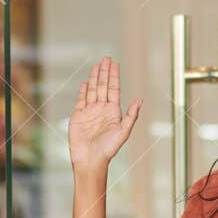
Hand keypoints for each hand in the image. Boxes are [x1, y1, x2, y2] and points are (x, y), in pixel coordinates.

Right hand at [68, 57, 140, 173]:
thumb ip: (131, 115)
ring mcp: (89, 112)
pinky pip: (81, 100)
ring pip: (93, 90)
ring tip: (96, 65)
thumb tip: (140, 100)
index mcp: (113, 111)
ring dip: (95, 77)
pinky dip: (83, 91)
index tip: (114, 63)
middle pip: (103, 86)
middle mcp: (102, 109)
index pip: (113, 89)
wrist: (90, 160)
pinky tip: (86, 82)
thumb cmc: (108, 149)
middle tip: (106, 58)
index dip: (114, 76)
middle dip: (104, 72)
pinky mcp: (78, 117)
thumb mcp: (123, 132)